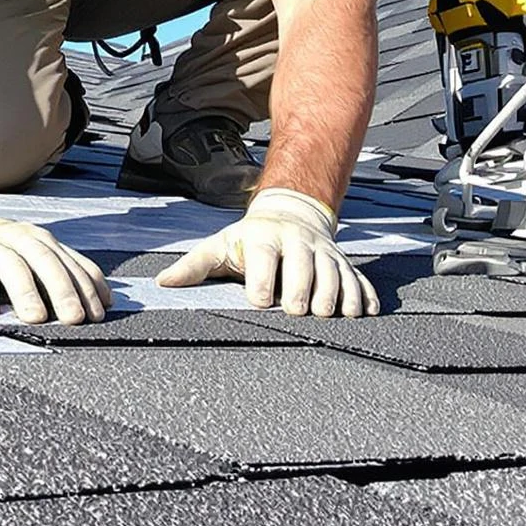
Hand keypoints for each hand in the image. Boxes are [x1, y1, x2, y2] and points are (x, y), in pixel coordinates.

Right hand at [0, 211, 110, 325]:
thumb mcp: (34, 250)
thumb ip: (67, 270)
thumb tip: (108, 299)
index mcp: (31, 238)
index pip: (61, 262)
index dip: (80, 287)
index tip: (94, 315)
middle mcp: (2, 239)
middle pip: (28, 262)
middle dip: (48, 290)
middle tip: (63, 319)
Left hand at [156, 188, 376, 318]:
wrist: (292, 211)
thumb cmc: (250, 239)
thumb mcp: (219, 246)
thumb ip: (193, 266)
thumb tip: (162, 283)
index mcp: (264, 240)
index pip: (265, 259)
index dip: (262, 280)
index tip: (260, 302)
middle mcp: (297, 243)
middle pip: (304, 265)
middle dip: (302, 288)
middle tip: (299, 311)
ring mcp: (324, 252)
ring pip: (335, 272)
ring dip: (335, 293)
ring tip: (331, 314)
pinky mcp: (344, 263)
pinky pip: (359, 278)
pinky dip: (363, 295)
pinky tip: (363, 312)